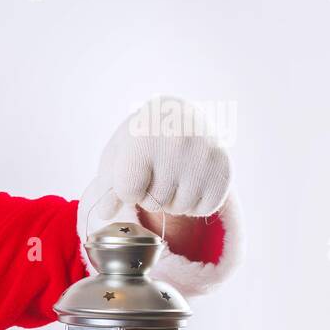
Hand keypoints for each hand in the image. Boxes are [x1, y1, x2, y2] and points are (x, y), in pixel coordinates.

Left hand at [81, 95, 231, 230]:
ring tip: (172, 174)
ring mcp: (203, 157)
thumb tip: (105, 214)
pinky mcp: (224, 169)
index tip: (133, 172)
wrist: (178, 115)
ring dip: (172, 200)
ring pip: (179, 208)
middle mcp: (176, 146)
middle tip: (155, 171)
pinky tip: (191, 180)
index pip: (128, 192)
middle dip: (149, 195)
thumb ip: (107, 186)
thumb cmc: (140, 139)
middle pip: (154, 202)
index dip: (127, 190)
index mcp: (143, 139)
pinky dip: (195, 203)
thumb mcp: (116, 154)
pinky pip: (204, 209)